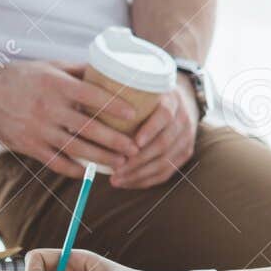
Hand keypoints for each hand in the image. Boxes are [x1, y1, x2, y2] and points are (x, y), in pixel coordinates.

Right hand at [0, 61, 139, 178]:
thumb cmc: (21, 77)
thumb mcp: (49, 67)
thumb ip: (78, 70)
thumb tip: (109, 70)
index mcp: (56, 85)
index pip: (92, 96)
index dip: (114, 106)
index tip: (134, 115)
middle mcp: (48, 108)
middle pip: (89, 128)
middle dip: (115, 141)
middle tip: (135, 149)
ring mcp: (38, 130)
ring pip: (76, 148)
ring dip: (102, 158)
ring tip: (121, 163)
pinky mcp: (29, 146)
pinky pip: (56, 162)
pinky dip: (75, 169)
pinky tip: (90, 172)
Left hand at [108, 75, 199, 189]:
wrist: (182, 99)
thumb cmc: (150, 95)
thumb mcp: (141, 88)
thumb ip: (120, 94)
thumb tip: (83, 104)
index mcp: (171, 100)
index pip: (164, 115)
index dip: (150, 130)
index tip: (133, 143)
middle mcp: (183, 119)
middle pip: (164, 143)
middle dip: (138, 160)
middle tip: (115, 169)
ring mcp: (187, 138)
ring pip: (165, 162)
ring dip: (139, 174)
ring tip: (117, 179)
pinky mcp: (185, 153)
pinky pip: (167, 172)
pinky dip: (147, 180)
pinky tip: (129, 182)